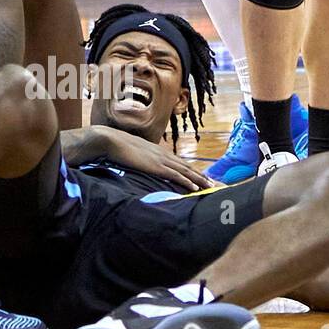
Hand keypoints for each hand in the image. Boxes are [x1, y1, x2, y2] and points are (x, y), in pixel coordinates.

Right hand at [90, 126, 213, 192]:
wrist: (112, 141)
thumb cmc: (121, 148)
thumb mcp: (136, 154)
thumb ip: (143, 160)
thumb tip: (144, 166)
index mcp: (160, 153)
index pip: (182, 164)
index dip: (195, 172)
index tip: (205, 178)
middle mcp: (165, 155)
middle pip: (189, 167)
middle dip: (203, 176)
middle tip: (216, 184)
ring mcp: (162, 160)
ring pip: (187, 171)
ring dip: (201, 180)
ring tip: (212, 187)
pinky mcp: (156, 166)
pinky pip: (175, 175)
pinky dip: (187, 181)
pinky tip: (195, 187)